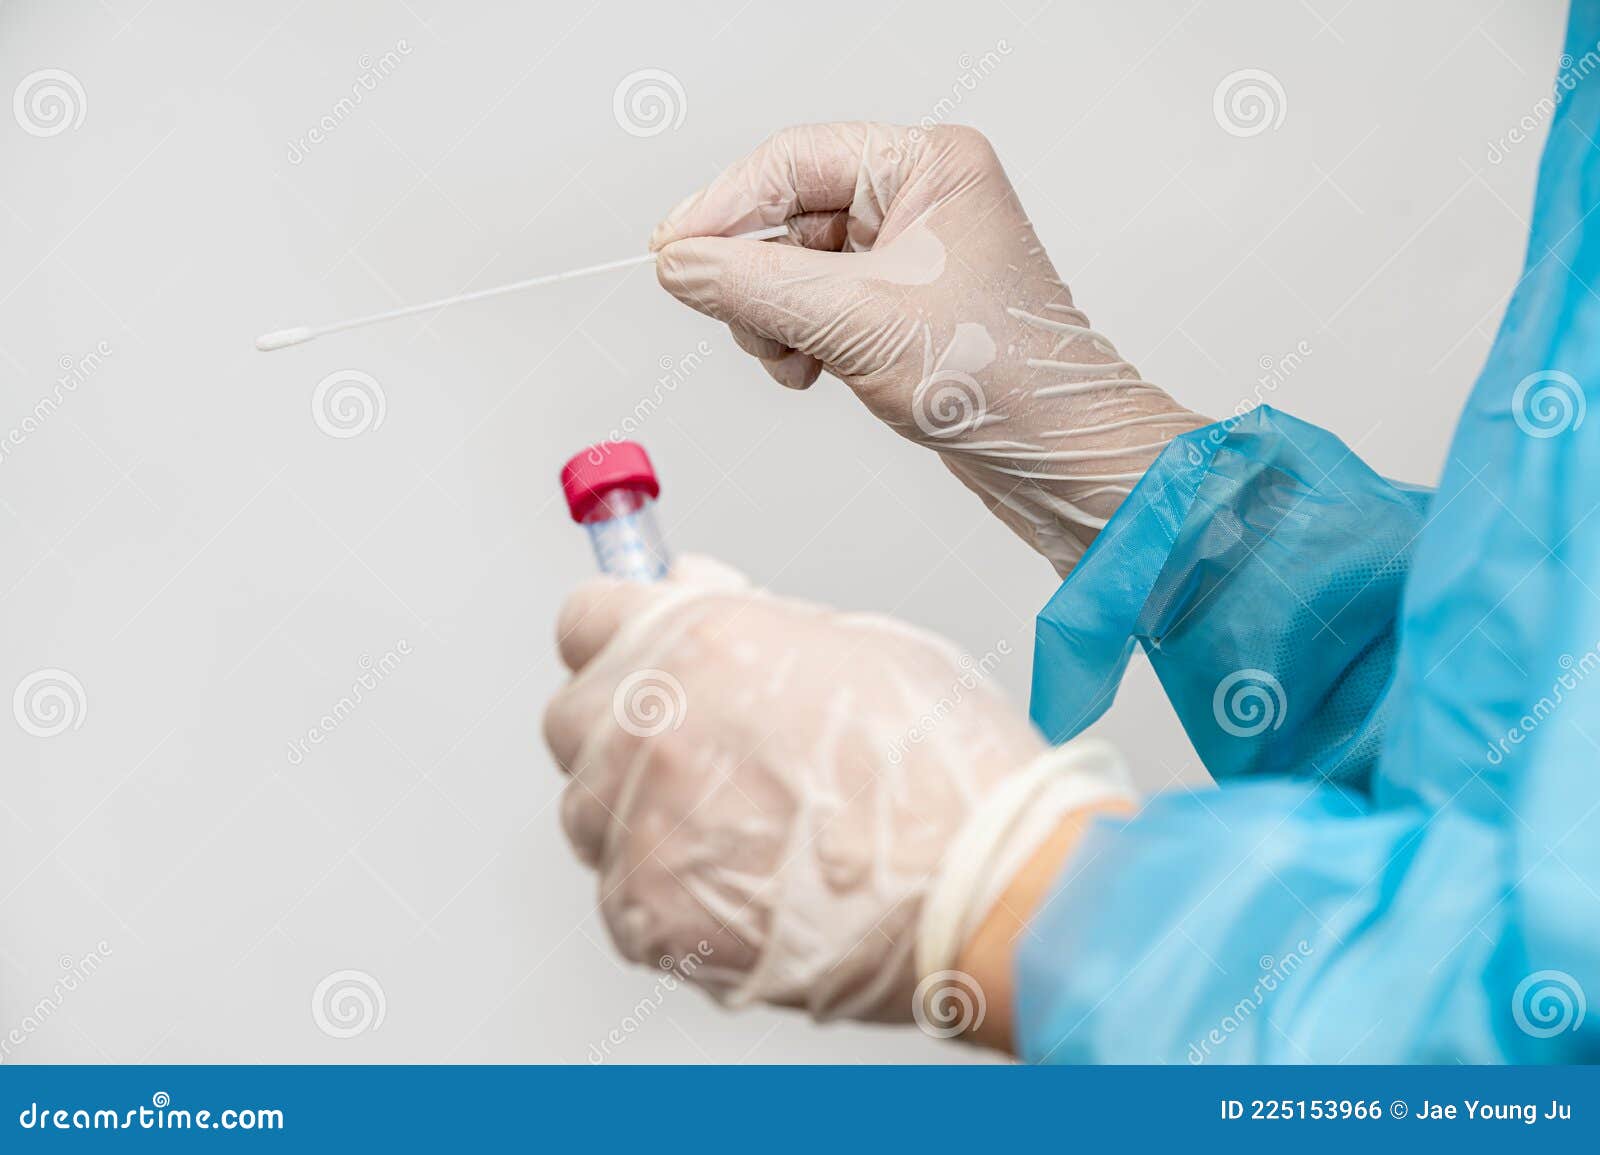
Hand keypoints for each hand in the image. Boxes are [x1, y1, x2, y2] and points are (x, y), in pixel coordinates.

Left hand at [542, 556, 1125, 1023]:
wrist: (988, 888)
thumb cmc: (947, 766)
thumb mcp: (859, 642)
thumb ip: (747, 615)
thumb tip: (684, 583)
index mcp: (700, 641)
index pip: (586, 619)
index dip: (620, 637)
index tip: (642, 658)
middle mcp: (652, 727)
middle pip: (573, 715)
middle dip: (625, 727)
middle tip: (704, 752)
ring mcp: (642, 826)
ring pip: (590, 809)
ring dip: (643, 812)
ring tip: (742, 831)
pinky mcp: (646, 913)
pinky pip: (621, 893)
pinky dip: (666, 891)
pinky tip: (744, 885)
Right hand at [651, 122, 1207, 573]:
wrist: (1058, 455)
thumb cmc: (1003, 378)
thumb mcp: (857, 323)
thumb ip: (754, 286)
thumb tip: (680, 265)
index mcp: (929, 165)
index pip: (793, 160)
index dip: (723, 206)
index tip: (671, 252)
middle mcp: (921, 197)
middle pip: (788, 214)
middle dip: (755, 276)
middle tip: (741, 322)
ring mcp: (910, 254)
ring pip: (794, 266)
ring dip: (774, 317)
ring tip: (792, 360)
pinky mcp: (901, 306)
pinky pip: (817, 305)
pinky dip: (798, 339)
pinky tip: (809, 371)